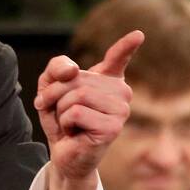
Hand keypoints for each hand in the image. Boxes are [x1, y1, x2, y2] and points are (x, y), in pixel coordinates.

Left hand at [34, 30, 142, 183]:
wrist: (64, 154)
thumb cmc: (62, 120)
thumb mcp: (50, 88)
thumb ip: (56, 69)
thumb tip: (73, 69)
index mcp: (109, 80)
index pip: (119, 58)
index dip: (126, 45)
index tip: (138, 34)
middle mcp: (121, 92)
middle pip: (77, 78)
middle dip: (56, 94)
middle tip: (59, 111)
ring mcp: (121, 110)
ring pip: (78, 95)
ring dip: (61, 110)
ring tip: (69, 122)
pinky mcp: (113, 128)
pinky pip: (76, 112)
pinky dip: (66, 122)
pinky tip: (75, 132)